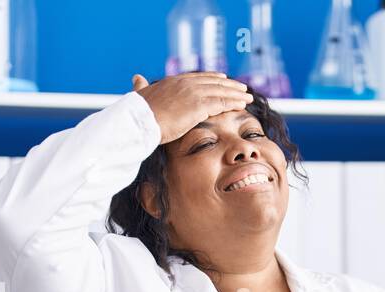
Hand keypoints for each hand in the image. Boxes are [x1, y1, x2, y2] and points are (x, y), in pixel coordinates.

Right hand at [130, 73, 252, 144]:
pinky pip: (222, 102)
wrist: (139, 121)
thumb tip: (136, 78)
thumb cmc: (138, 113)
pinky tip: (243, 104)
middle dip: (230, 85)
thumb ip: (142, 86)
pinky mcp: (199, 105)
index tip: (224, 79)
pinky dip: (234, 102)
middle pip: (214, 82)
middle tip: (242, 87)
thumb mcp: (140, 96)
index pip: (199, 77)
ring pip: (221, 91)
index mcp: (174, 81)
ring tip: (248, 96)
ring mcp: (193, 93)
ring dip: (236, 93)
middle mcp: (185, 83)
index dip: (213, 78)